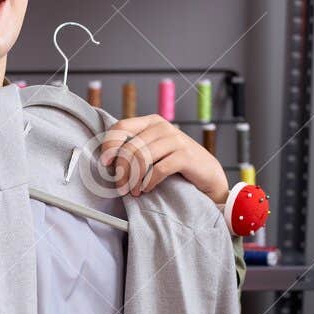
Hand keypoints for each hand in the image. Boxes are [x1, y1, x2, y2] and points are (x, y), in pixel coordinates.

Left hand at [99, 115, 230, 204]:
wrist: (207, 174)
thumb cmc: (176, 163)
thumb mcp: (153, 151)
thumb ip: (135, 148)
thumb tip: (107, 160)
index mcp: (151, 122)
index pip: (120, 127)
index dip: (109, 146)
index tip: (106, 164)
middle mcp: (162, 127)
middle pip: (129, 147)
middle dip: (122, 171)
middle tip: (122, 188)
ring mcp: (175, 139)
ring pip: (141, 158)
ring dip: (134, 179)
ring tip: (135, 191)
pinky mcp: (185, 156)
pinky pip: (159, 169)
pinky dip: (149, 182)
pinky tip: (148, 188)